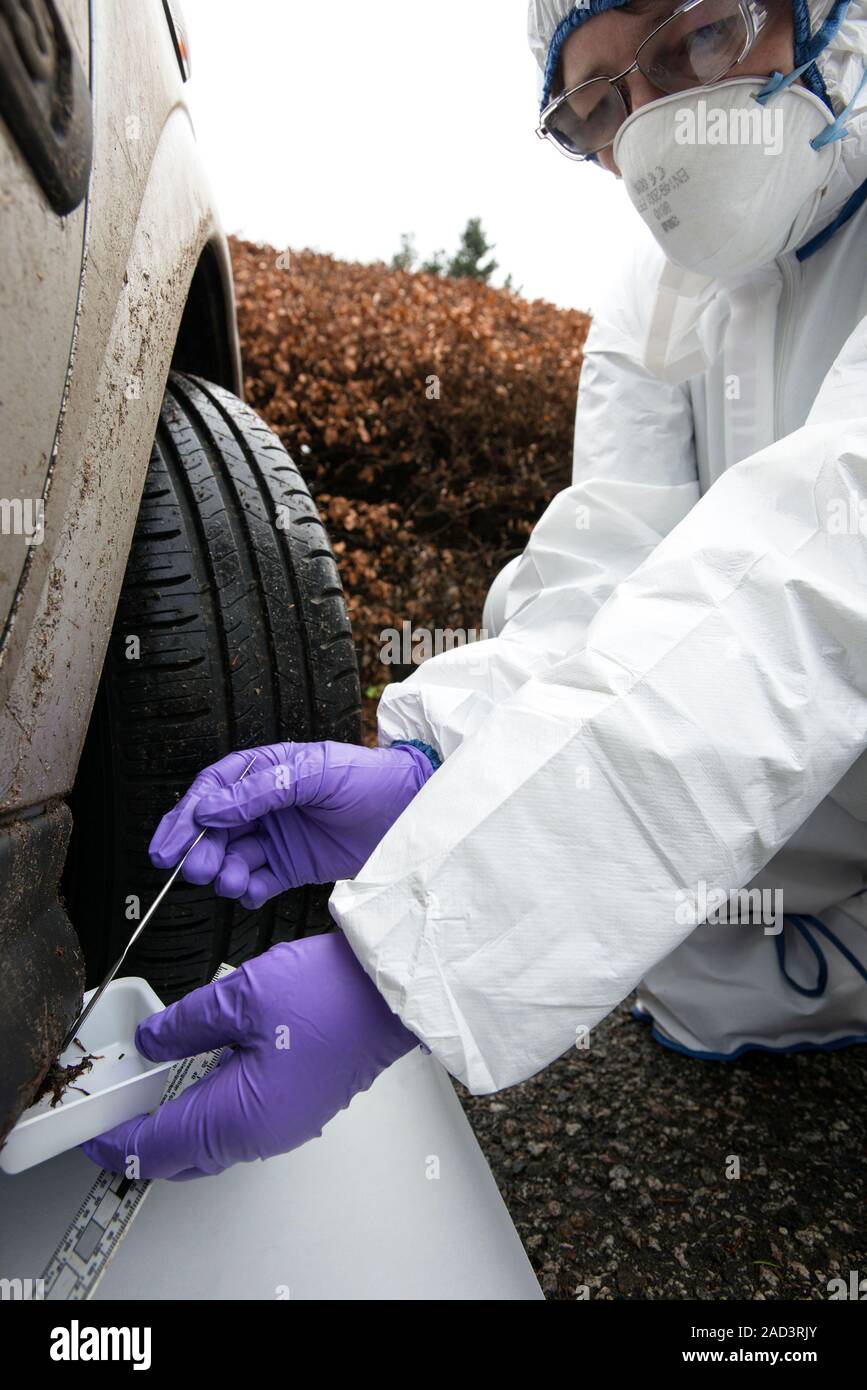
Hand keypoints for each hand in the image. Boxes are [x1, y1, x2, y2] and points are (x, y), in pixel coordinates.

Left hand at [81, 934, 417, 1179]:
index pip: (159, 1146)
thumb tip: (152, 1040)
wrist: (394, 991)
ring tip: (150, 1085)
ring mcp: (287, 1125)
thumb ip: (184, 1024)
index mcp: (242, 1119)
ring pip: (214, 1141)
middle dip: (145, 1136)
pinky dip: (211, 1110)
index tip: (91, 1128)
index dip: (117, 1139)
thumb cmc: (333, 995)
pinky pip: (242, 1124)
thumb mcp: (240, 996)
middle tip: (115, 1107)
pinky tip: (200, 1074)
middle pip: (185, 1155)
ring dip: (180, 1121)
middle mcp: (264, 1135)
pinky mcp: (301, 1107)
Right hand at [148, 740, 435, 907]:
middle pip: (216, 828)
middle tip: (200, 869)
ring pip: (234, 857)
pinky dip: (250, 890)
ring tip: (234, 881)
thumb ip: (264, 789)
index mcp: (269, 770)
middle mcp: (269, 803)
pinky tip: (253, 891)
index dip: (186, 816)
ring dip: (226, 872)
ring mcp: (281, 835)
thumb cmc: (374, 779)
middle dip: (201, 850)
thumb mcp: (317, 773)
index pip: (214, 790)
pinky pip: (259, 881)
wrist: (417, 812)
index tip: (168, 844)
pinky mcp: (295, 865)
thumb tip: (211, 808)